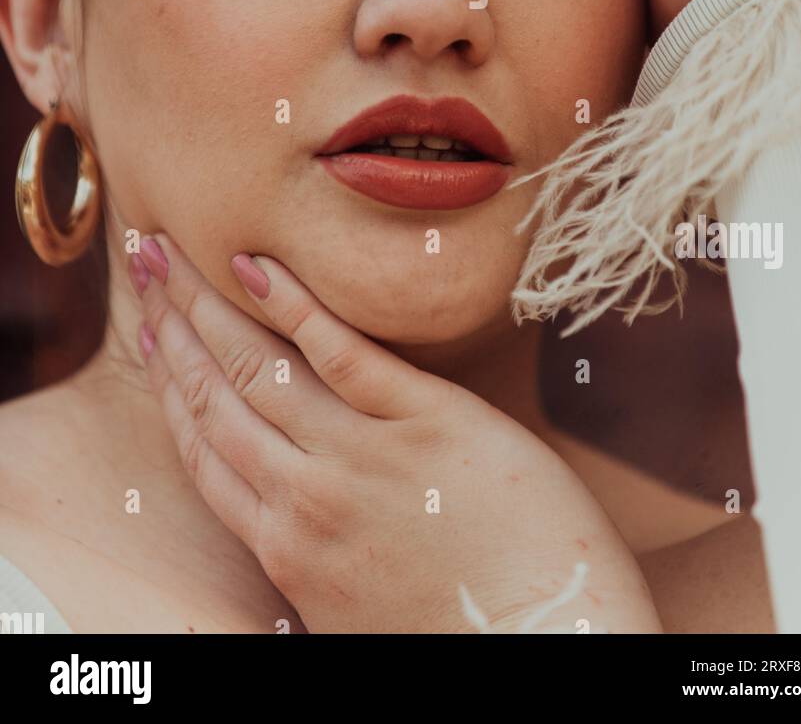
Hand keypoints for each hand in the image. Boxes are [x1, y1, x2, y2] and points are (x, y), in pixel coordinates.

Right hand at [130, 233, 660, 633]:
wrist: (546, 651)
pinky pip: (343, 352)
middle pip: (217, 397)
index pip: (205, 450)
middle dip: (174, 326)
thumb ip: (314, 558)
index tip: (150, 336)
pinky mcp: (428, 419)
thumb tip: (290, 523)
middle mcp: (306, 498)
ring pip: (260, 368)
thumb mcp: (357, 611)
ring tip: (179, 254)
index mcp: (286, 548)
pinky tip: (261, 267)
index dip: (170, 386)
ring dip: (211, 306)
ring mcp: (363, 456)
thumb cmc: (462, 635)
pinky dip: (295, 306)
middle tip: (148, 267)